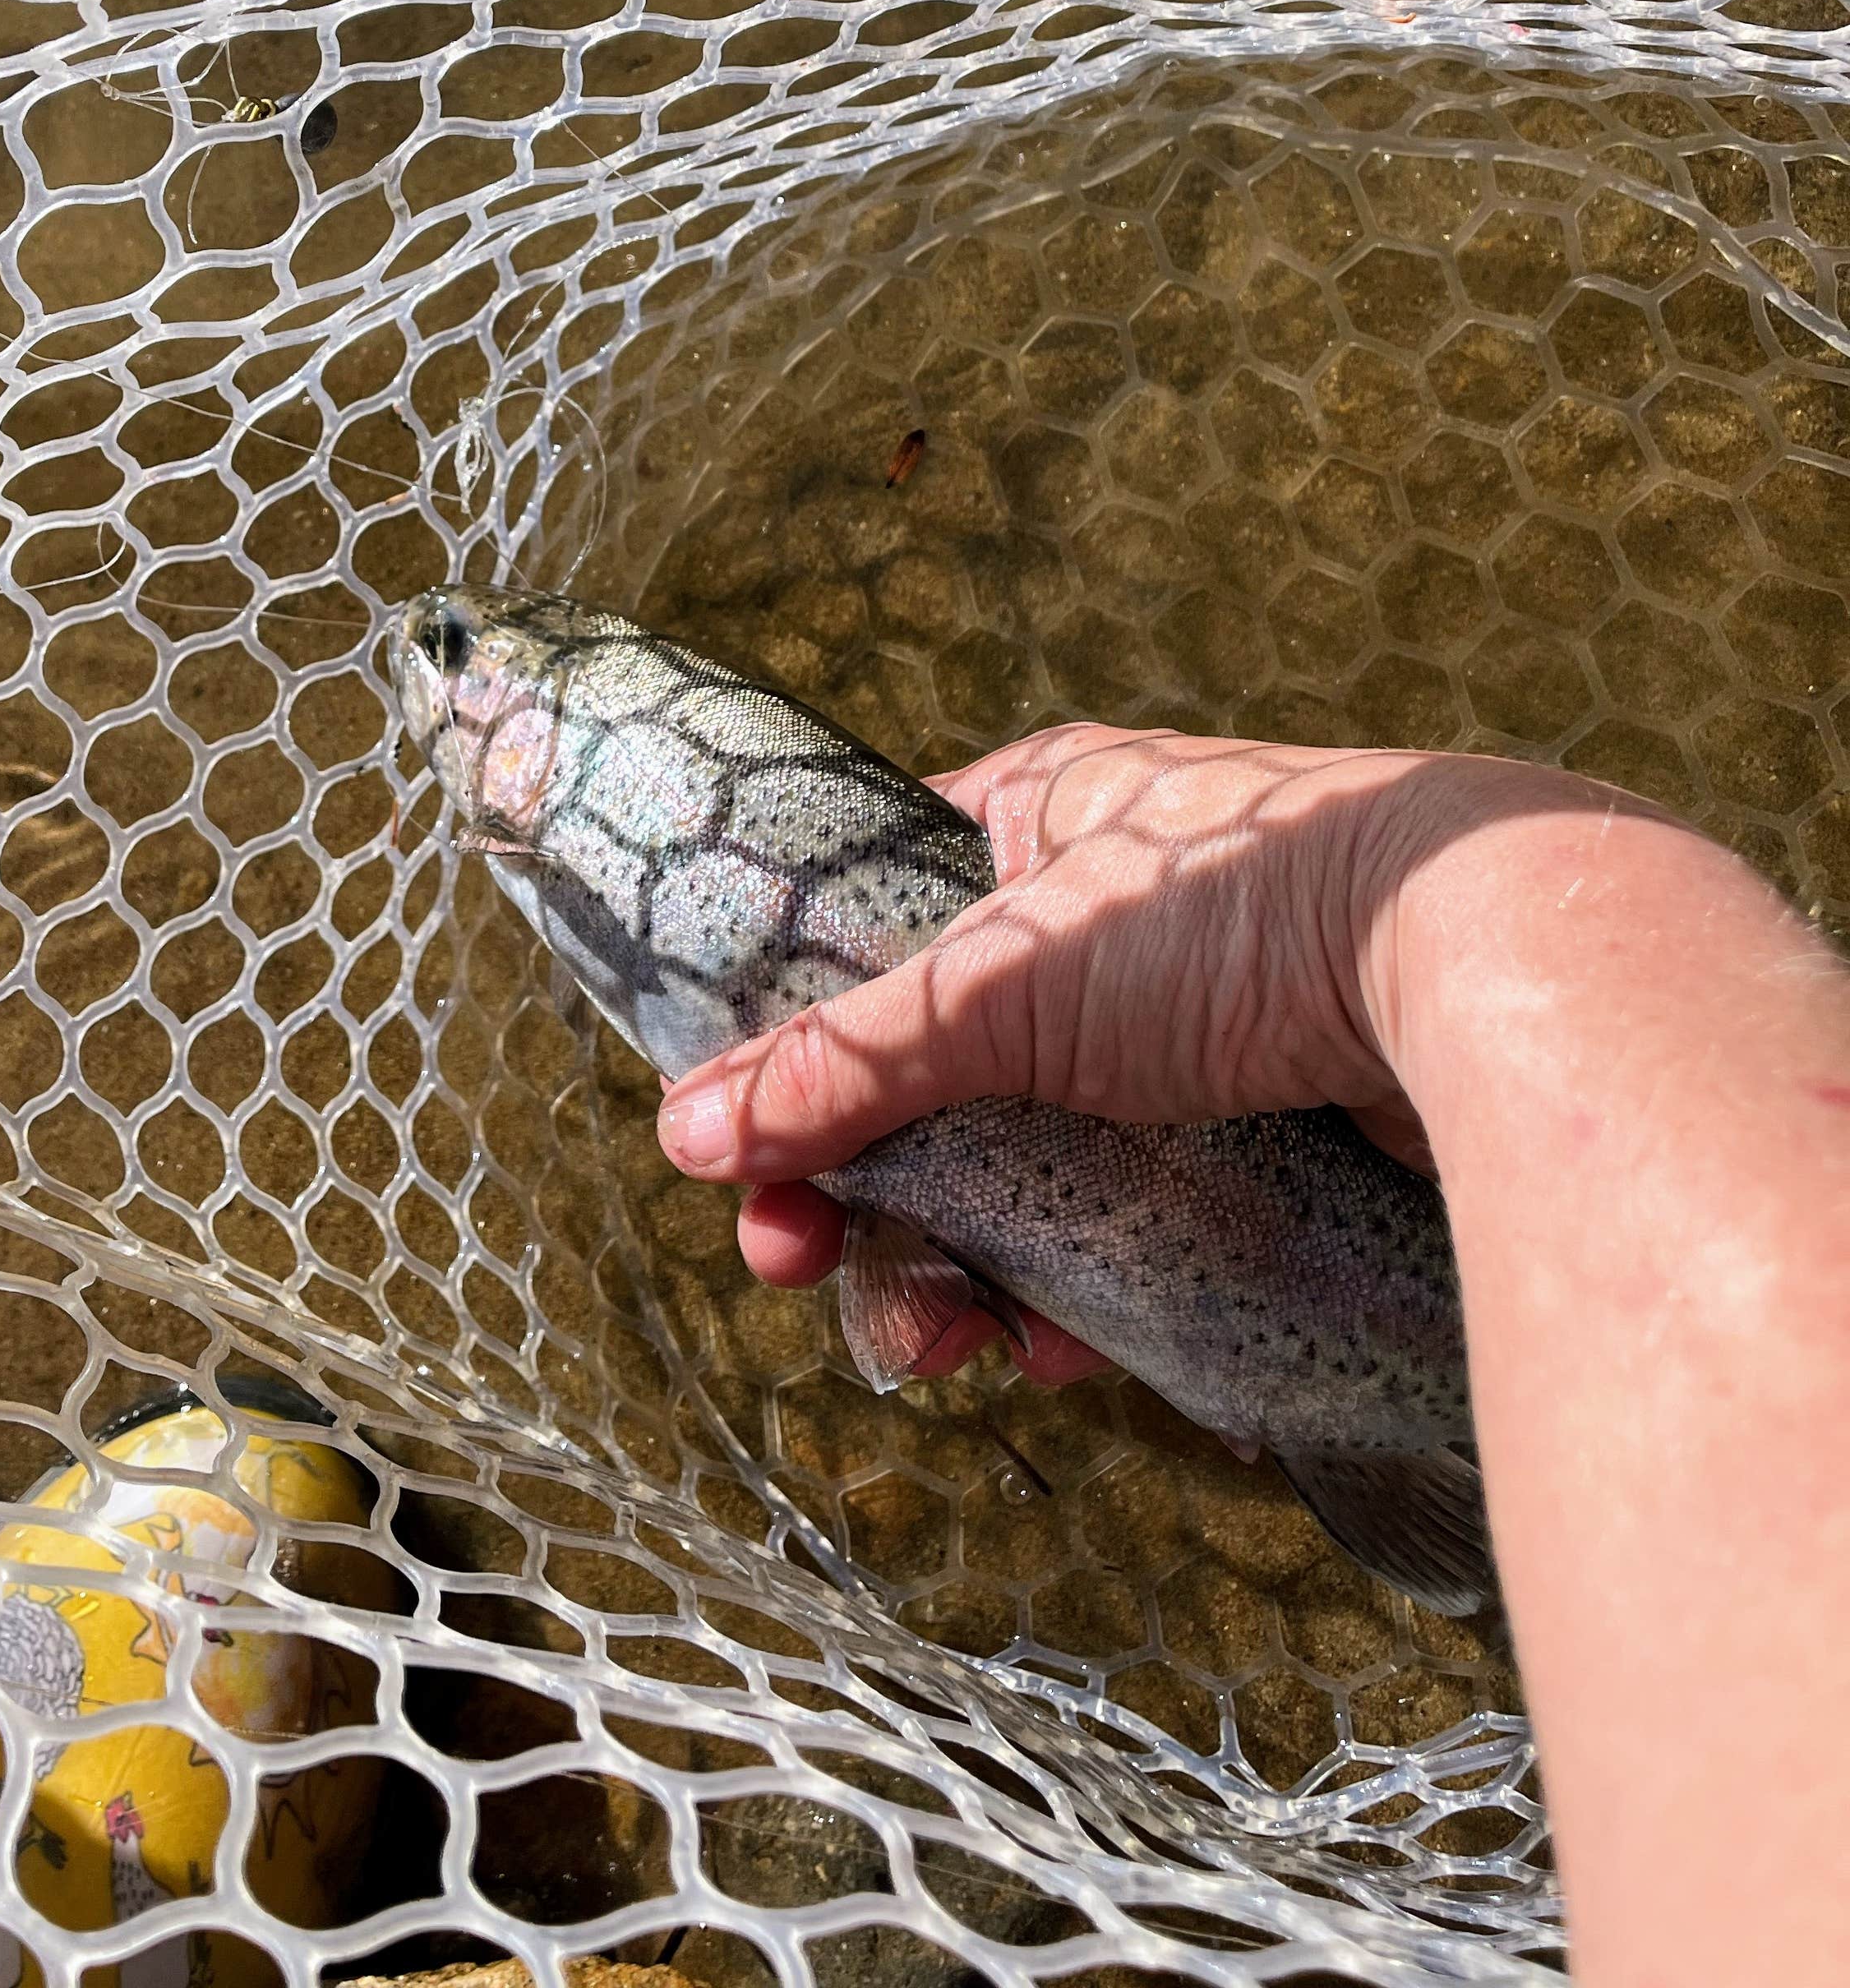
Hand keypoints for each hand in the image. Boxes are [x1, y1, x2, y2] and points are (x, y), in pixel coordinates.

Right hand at [653, 722, 1647, 1380]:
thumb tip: (684, 1137)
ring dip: (961, 1263)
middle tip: (805, 1268)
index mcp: (1029, 820)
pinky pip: (1128, 1220)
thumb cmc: (1233, 914)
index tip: (748, 1149)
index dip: (792, 1042)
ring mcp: (1181, 1032)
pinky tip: (1057, 1349)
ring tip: (938, 1342)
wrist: (1485, 972)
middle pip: (932, 1073)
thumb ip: (843, 1061)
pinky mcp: (1255, 1129)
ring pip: (1026, 1164)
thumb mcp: (1001, 978)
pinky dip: (1076, 1286)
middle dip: (865, 1191)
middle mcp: (1100, 920)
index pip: (863, 926)